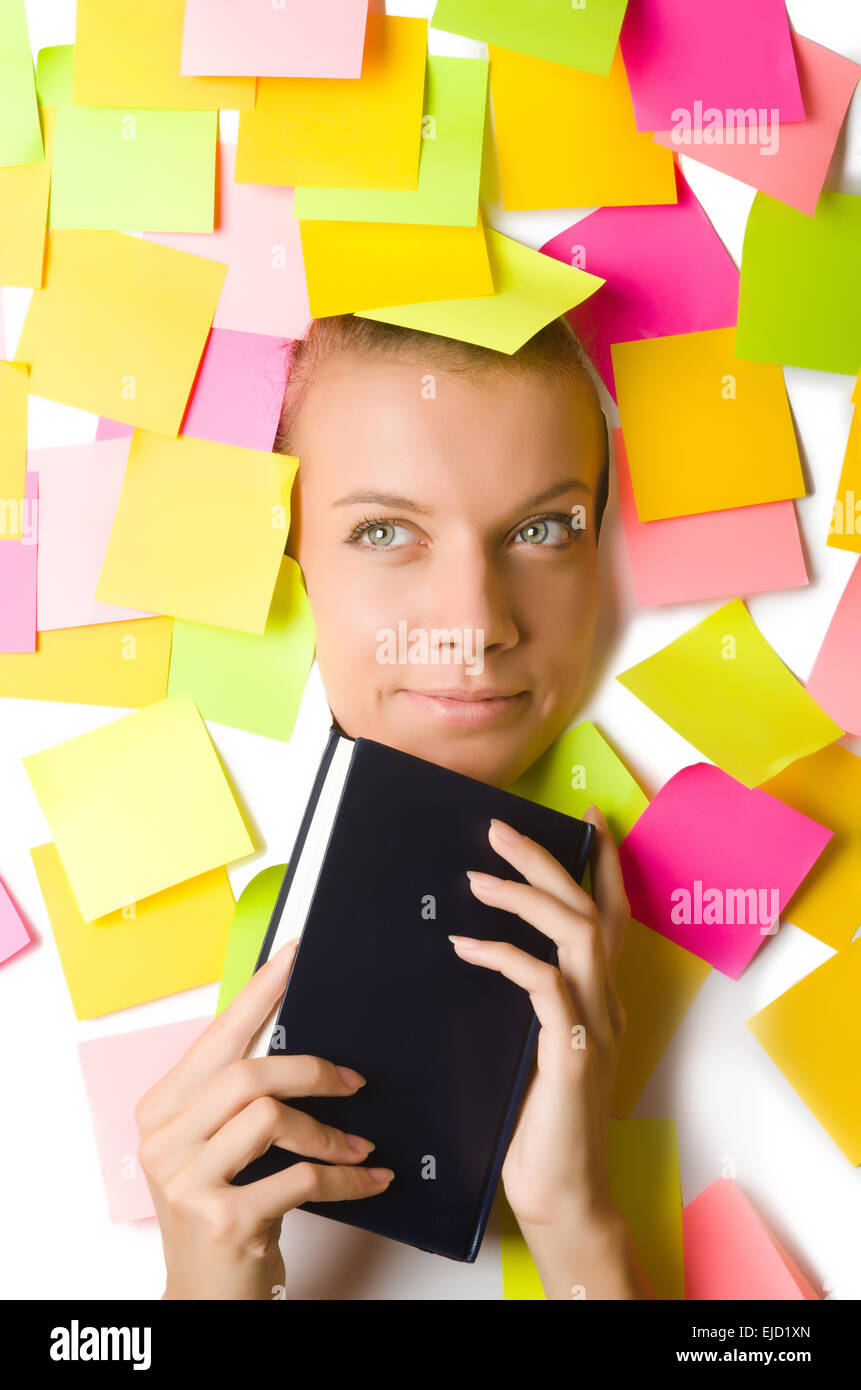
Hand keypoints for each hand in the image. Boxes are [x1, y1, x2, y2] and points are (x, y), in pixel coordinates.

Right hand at [136, 939, 393, 1300]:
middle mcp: (164, 1138)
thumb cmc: (221, 1213)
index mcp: (161, 1108)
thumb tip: (303, 1044)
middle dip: (311, 1071)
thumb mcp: (219, 1149)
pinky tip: (368, 1179)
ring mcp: (187, 1180)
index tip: (295, 955)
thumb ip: (241, 1100)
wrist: (205, 1300)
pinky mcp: (222, 1218)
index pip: (217, 1037)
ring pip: (270, 1119)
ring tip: (359, 1145)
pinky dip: (344, 1178)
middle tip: (356, 1080)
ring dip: (328, 1131)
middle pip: (246, 1075)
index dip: (260, 993)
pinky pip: (299, 1177)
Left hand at [451, 805, 650, 1297]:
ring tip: (478, 876)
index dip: (603, 866)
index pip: (611, 917)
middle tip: (499, 829)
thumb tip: (477, 953)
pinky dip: (507, 956)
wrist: (562, 1196)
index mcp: (599, 1002)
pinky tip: (468, 946)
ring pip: (578, 935)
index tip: (588, 821)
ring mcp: (594, 1029)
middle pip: (591, 911)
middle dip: (548, 861)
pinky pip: (545, 986)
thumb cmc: (538, 1127)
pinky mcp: (571, 1055)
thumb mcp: (530, 1052)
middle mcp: (606, 1007)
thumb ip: (526, 1007)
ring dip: (527, 897)